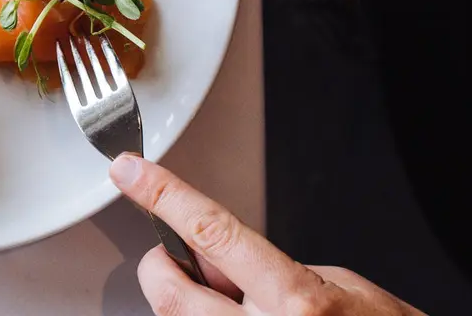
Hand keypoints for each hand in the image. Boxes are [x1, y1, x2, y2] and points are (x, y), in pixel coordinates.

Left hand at [109, 155, 424, 314]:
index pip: (215, 232)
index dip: (166, 195)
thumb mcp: (341, 283)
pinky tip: (236, 315)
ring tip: (230, 302)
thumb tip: (210, 254)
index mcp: (298, 300)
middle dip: (161, 266)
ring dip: (185, 301)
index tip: (130, 171)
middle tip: (176, 258)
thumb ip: (268, 266)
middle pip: (170, 292)